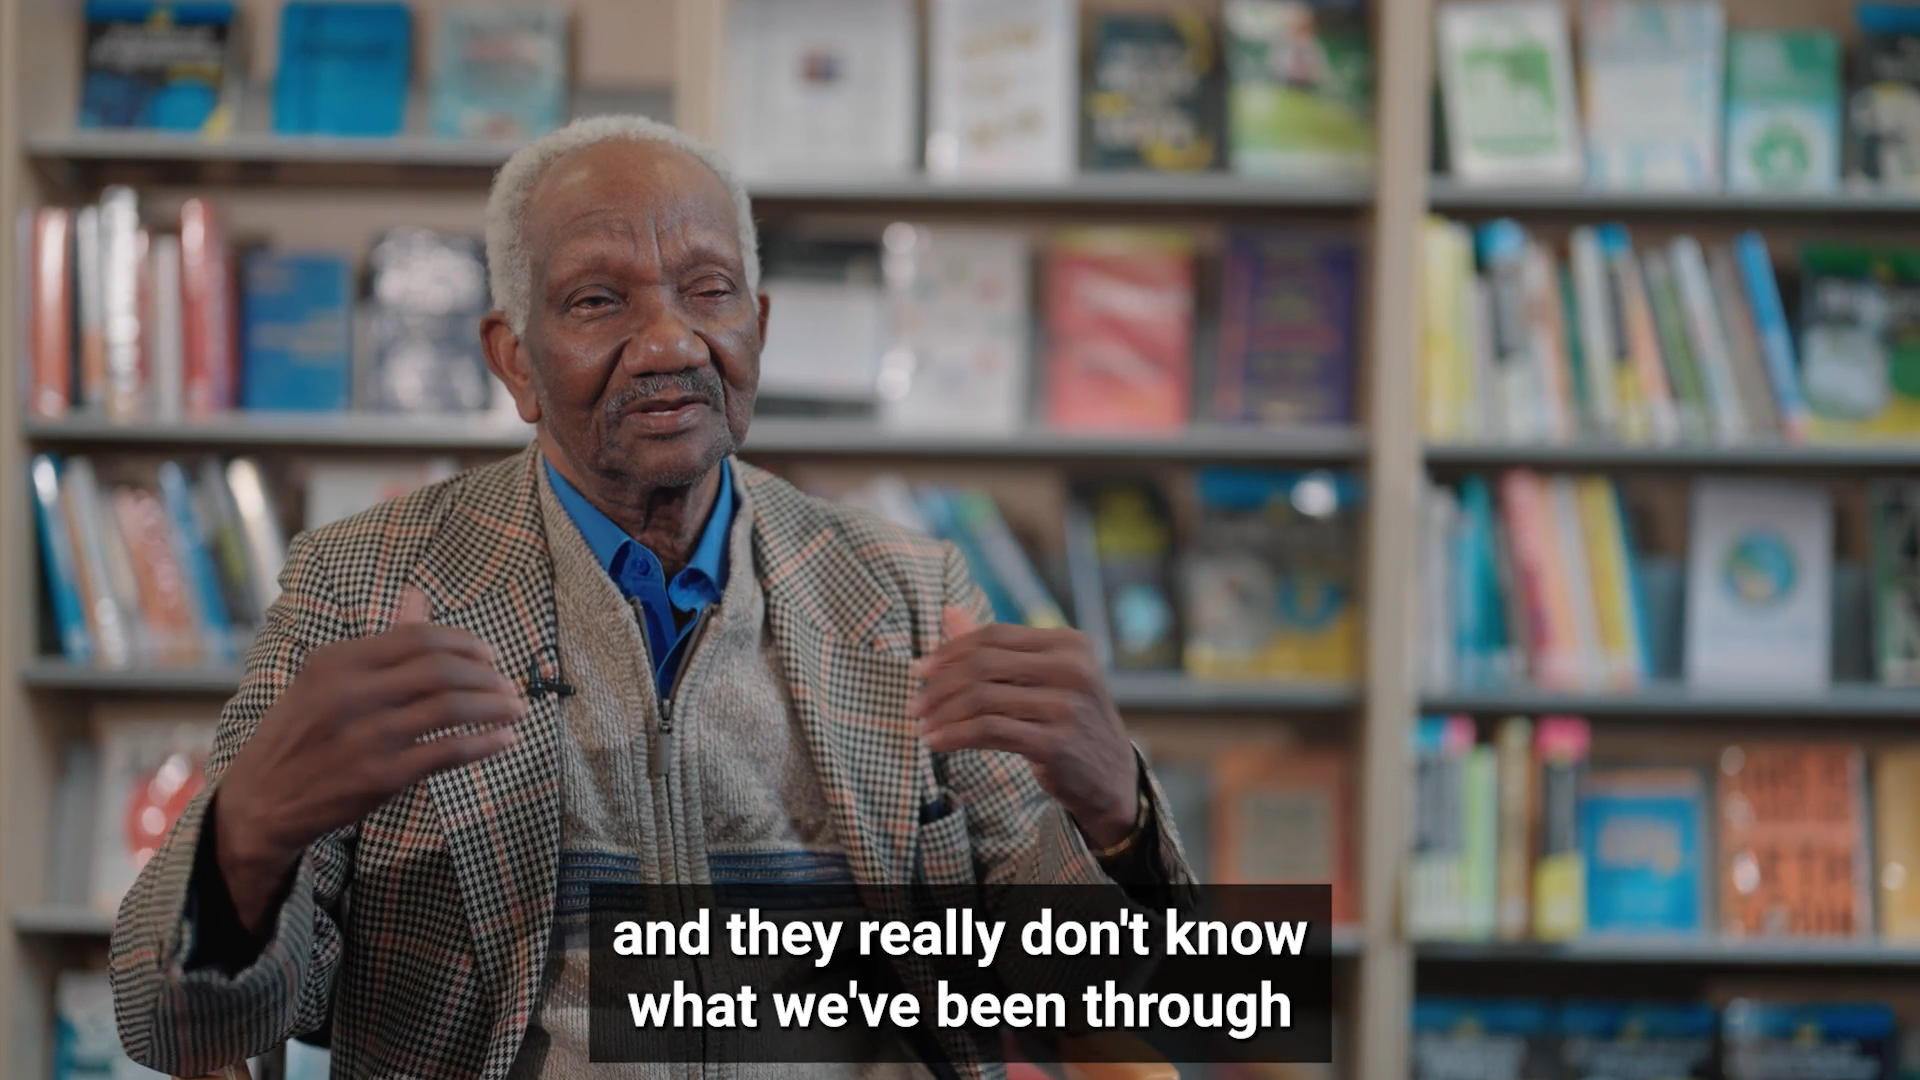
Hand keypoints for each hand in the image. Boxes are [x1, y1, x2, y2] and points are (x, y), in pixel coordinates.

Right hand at [213, 587, 523, 932]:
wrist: (261, 802)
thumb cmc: (298, 735)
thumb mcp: (324, 679)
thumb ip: (380, 642)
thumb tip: (417, 596)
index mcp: (336, 662)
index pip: (418, 637)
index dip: (464, 643)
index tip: (488, 654)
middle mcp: (351, 694)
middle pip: (441, 669)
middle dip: (486, 674)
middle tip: (508, 683)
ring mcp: (368, 736)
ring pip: (451, 708)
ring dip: (494, 706)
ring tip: (515, 708)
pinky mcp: (382, 776)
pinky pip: (448, 752)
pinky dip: (485, 743)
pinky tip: (504, 740)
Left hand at [909, 606, 1140, 848]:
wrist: (1110, 776)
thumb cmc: (1067, 719)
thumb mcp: (1042, 677)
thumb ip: (997, 648)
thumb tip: (948, 611)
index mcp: (1069, 643)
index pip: (994, 636)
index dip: (950, 650)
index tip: (919, 669)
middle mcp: (1072, 669)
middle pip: (984, 665)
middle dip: (939, 684)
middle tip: (914, 704)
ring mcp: (1067, 706)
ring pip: (982, 699)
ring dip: (941, 713)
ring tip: (921, 725)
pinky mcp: (1056, 743)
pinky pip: (989, 731)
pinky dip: (955, 736)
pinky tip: (936, 742)